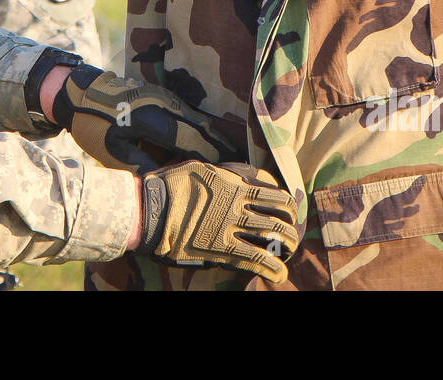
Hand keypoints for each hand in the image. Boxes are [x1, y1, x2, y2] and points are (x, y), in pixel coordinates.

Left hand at [49, 65, 239, 171]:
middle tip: (237, 165)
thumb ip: (143, 168)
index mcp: (153, 120)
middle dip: (220, 146)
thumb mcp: (114, 153)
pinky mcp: (159, 93)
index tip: (227, 172)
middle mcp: (163, 105)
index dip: (212, 157)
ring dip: (211, 135)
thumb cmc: (93, 125)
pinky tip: (204, 138)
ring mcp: (162, 96)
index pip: (192, 141)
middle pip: (201, 127)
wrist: (79, 92)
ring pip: (196, 117)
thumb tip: (169, 184)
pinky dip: (198, 126)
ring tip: (227, 153)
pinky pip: (186, 111)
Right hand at [139, 161, 300, 282]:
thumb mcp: (200, 169)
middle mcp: (236, 207)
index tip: (292, 211)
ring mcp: (229, 230)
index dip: (289, 204)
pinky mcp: (219, 251)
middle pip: (277, 219)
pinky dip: (270, 269)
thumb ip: (224, 175)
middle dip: (291, 229)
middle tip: (292, 235)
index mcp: (233, 186)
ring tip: (289, 252)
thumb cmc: (171, 186)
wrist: (150, 211)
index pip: (273, 195)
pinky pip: (253, 260)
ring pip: (271, 239)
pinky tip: (279, 274)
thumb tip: (241, 177)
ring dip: (286, 247)